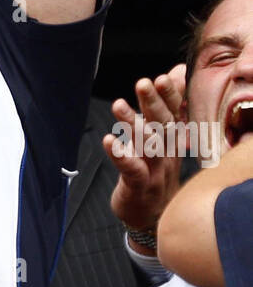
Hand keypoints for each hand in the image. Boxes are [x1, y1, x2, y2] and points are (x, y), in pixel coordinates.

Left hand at [106, 64, 186, 241]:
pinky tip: (109, 141)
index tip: (163, 77)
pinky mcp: (139, 185)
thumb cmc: (155, 169)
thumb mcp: (164, 136)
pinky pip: (132, 169)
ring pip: (148, 145)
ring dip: (133, 124)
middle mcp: (167, 153)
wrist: (152, 216)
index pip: (175, 114)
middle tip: (143, 83)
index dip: (171, 96)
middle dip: (153, 103)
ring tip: (118, 105)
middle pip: (163, 125)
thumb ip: (168, 103)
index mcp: (173, 139)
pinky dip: (120, 155)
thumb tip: (177, 70)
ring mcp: (155, 170)